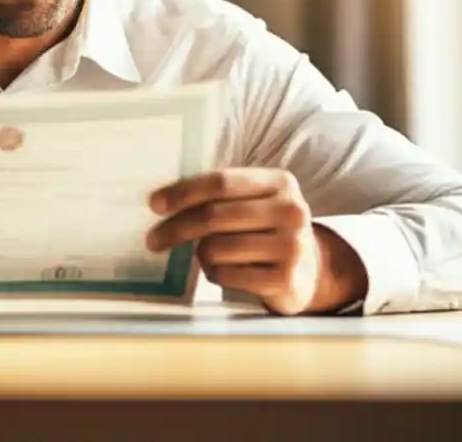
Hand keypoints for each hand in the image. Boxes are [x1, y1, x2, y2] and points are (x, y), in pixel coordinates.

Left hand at [146, 168, 365, 315]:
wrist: (308, 269)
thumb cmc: (265, 229)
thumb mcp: (254, 201)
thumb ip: (220, 194)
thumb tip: (161, 200)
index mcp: (280, 182)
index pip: (222, 182)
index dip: (184, 192)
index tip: (155, 204)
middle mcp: (291, 210)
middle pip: (214, 216)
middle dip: (176, 228)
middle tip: (153, 240)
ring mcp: (292, 246)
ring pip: (216, 248)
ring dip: (201, 254)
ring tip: (207, 255)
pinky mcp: (285, 280)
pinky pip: (227, 275)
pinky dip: (214, 273)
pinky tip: (223, 271)